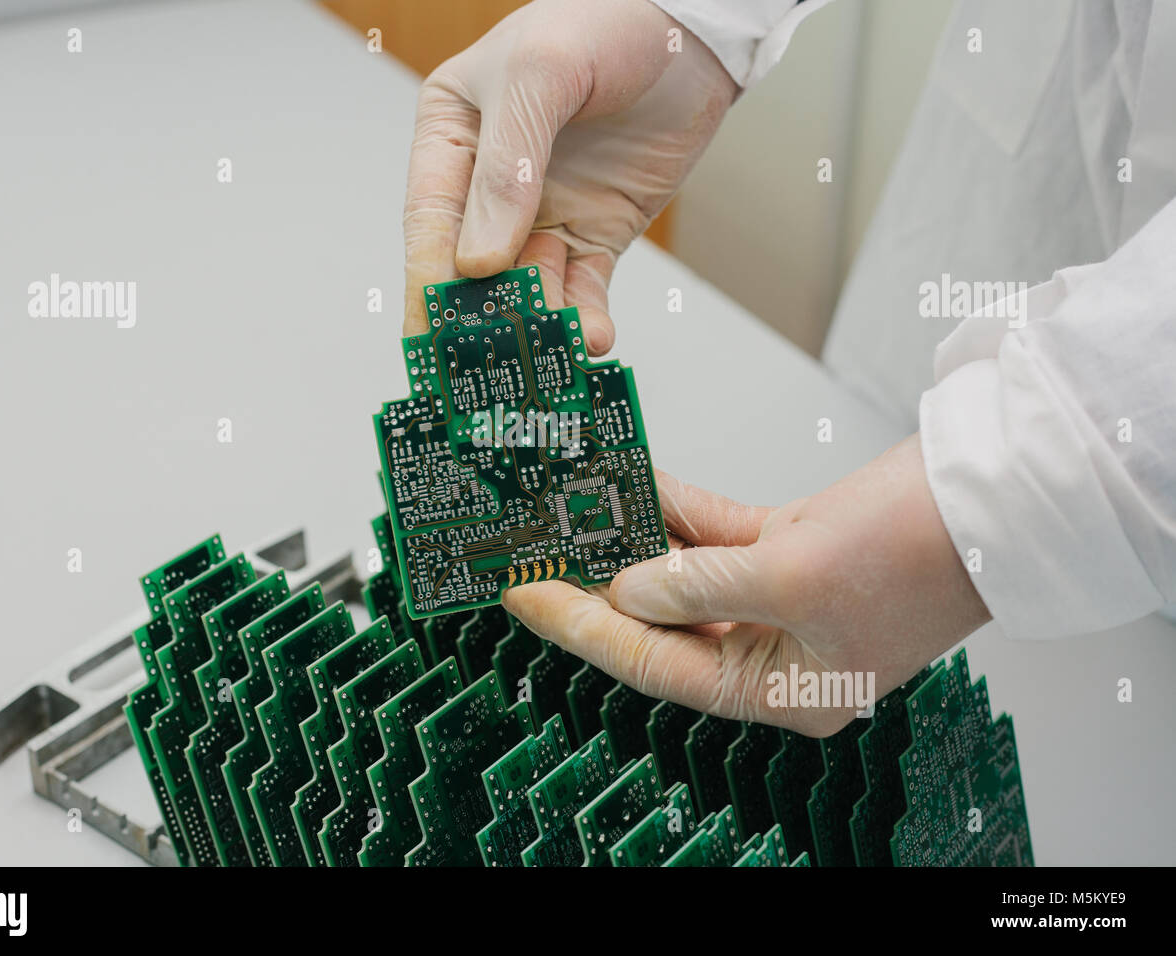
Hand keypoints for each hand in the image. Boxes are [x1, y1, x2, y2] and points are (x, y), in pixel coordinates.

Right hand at [403, 0, 735, 353]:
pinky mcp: (594, 233)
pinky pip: (582, 287)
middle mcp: (490, 184)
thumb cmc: (604, 23)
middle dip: (480, 318)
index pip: (430, 220)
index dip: (428, 281)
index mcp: (452, 137)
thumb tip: (478, 261)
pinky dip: (584, 316)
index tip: (430, 335)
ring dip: (539, 325)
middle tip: (486, 366)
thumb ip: (508, 166)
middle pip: (473, 268)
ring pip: (530, 286)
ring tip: (551, 356)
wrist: (691, 27)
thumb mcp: (540, 76)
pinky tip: (589, 338)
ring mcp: (543, 213)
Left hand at [502, 435, 991, 735]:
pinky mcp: (789, 546)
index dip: (584, 628)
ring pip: (684, 569)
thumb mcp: (795, 575)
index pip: (659, 665)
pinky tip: (632, 481)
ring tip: (571, 510)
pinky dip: (677, 507)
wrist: (996, 489)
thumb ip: (700, 583)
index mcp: (786, 692)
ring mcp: (782, 596)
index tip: (528, 596)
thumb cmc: (925, 552)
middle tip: (536, 551)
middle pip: (663, 620)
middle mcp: (779, 651)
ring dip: (633, 536)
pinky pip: (714, 531)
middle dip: (600, 581)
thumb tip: (631, 587)